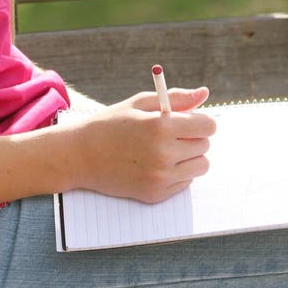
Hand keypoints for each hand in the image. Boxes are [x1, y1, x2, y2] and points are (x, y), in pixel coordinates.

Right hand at [67, 87, 215, 203]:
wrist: (80, 155)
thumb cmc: (110, 124)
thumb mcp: (140, 103)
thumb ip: (176, 98)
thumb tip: (205, 93)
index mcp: (160, 126)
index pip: (207, 126)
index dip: (201, 121)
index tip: (190, 120)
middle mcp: (163, 154)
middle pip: (204, 146)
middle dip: (193, 137)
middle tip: (171, 133)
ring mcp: (160, 177)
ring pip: (201, 166)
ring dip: (190, 156)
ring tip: (166, 149)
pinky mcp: (156, 195)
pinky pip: (186, 182)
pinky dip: (178, 172)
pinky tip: (155, 164)